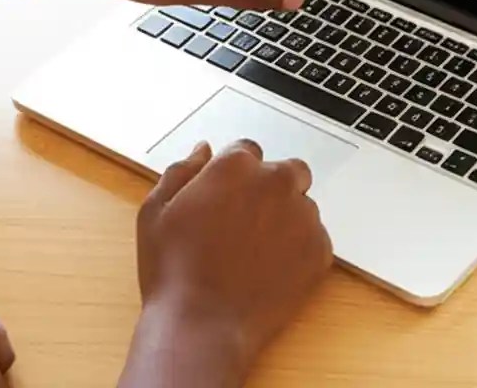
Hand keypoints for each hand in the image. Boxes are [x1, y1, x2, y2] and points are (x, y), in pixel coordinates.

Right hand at [133, 140, 332, 377]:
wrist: (201, 326)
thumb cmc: (173, 270)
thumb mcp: (156, 211)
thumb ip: (182, 171)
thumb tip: (203, 151)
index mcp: (237, 166)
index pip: (248, 152)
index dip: (235, 176)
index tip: (227, 199)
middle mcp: (276, 183)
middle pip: (287, 171)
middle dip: (272, 189)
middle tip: (248, 223)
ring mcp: (303, 216)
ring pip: (303, 205)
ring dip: (286, 219)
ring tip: (255, 253)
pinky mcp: (320, 250)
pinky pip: (315, 239)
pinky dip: (299, 250)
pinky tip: (270, 271)